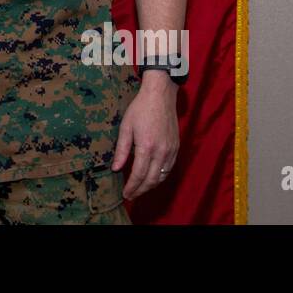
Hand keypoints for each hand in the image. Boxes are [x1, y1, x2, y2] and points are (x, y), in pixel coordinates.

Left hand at [112, 74, 178, 199]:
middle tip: (131, 196)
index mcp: (146, 147)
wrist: (160, 96)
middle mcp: (161, 152)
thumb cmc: (140, 109)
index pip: (139, 175)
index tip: (125, 194)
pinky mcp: (176, 147)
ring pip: (161, 176)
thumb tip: (116, 168)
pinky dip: (160, 177)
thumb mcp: (125, 127)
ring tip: (140, 190)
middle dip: (141, 190)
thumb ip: (121, 150)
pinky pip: (169, 168)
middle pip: (151, 180)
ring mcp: (171, 150)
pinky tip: (152, 178)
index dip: (132, 187)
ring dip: (151, 186)